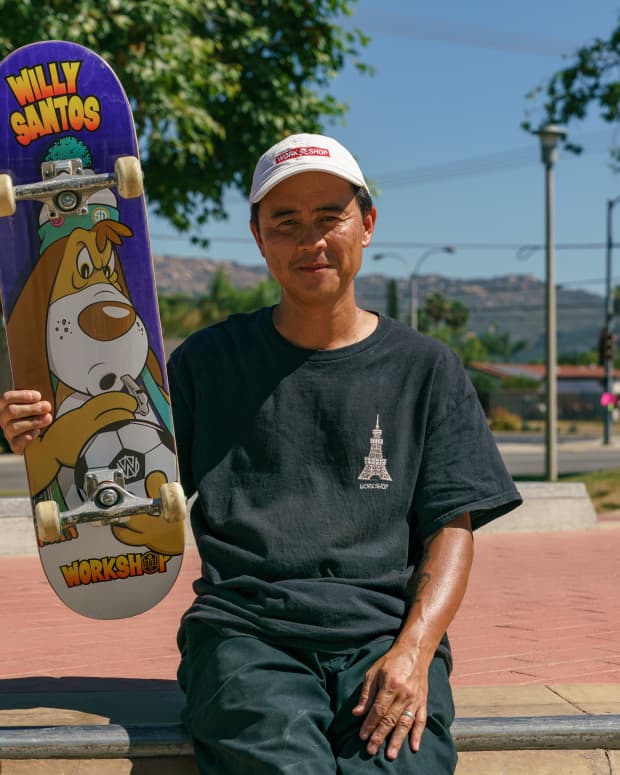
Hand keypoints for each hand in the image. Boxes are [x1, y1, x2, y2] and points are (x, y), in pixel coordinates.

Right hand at [0, 390, 51, 453]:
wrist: (39, 436)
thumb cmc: (36, 414)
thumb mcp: (34, 404)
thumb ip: (36, 400)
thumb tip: (44, 401)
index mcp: (5, 406)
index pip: (7, 398)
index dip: (22, 396)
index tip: (38, 396)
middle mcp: (4, 419)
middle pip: (12, 411)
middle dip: (31, 409)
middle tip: (47, 407)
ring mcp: (8, 432)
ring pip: (14, 427)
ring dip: (33, 422)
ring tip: (48, 418)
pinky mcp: (14, 445)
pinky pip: (16, 443)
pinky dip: (27, 437)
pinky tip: (37, 432)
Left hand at [352, 643, 428, 759]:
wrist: (414, 652)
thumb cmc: (391, 661)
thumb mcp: (373, 672)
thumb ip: (366, 694)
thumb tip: (357, 713)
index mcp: (390, 685)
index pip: (378, 710)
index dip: (369, 724)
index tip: (362, 736)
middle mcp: (404, 694)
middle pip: (390, 719)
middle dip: (380, 736)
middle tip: (371, 750)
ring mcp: (415, 699)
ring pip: (405, 723)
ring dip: (397, 740)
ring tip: (390, 754)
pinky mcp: (423, 701)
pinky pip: (421, 720)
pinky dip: (418, 734)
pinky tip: (414, 747)